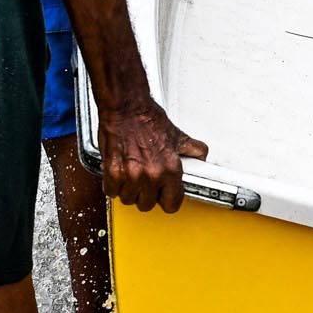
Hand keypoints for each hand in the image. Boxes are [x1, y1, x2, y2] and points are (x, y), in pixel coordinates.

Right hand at [96, 98, 202, 213]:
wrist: (126, 107)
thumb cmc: (147, 119)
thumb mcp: (176, 135)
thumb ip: (191, 149)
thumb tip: (200, 156)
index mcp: (170, 169)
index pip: (172, 205)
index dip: (167, 200)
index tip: (164, 196)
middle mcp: (152, 175)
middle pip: (147, 205)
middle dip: (146, 195)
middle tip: (145, 182)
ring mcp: (131, 175)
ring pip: (128, 200)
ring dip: (129, 191)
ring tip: (131, 175)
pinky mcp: (113, 172)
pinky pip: (111, 191)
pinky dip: (113, 185)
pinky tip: (119, 174)